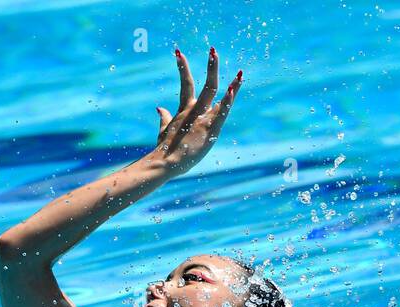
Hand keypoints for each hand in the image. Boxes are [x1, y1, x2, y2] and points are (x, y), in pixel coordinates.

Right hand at [147, 47, 241, 179]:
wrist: (164, 162)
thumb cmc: (164, 150)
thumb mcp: (164, 131)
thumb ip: (163, 118)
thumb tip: (159, 108)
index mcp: (184, 111)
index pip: (186, 84)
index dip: (183, 68)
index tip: (179, 53)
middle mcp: (194, 111)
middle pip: (206, 85)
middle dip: (211, 67)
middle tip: (213, 50)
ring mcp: (202, 119)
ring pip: (217, 96)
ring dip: (231, 84)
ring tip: (240, 72)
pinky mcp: (209, 129)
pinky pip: (221, 112)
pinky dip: (227, 100)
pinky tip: (233, 88)